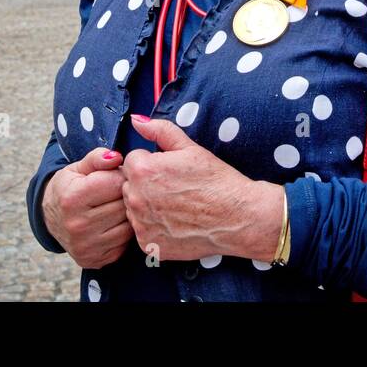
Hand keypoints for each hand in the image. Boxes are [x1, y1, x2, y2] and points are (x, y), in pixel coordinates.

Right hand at [42, 147, 133, 269]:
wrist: (50, 218)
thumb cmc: (69, 188)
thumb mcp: (78, 168)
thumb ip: (97, 158)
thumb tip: (117, 157)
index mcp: (72, 198)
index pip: (116, 183)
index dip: (121, 176)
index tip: (116, 176)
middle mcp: (78, 225)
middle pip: (123, 204)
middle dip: (125, 194)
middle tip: (118, 191)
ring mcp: (86, 246)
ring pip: (128, 225)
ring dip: (127, 214)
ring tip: (116, 205)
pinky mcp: (94, 260)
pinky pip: (124, 243)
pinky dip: (123, 232)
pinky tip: (113, 223)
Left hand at [122, 115, 282, 263]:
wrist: (237, 218)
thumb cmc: (215, 181)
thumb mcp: (190, 148)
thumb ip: (159, 131)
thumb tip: (136, 121)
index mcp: (142, 170)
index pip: (133, 161)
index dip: (153, 164)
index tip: (171, 172)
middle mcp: (136, 198)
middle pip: (130, 186)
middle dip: (146, 185)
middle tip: (175, 189)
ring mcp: (141, 225)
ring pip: (134, 209)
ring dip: (148, 206)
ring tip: (177, 206)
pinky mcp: (148, 245)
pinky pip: (143, 231)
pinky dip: (155, 228)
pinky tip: (176, 223)